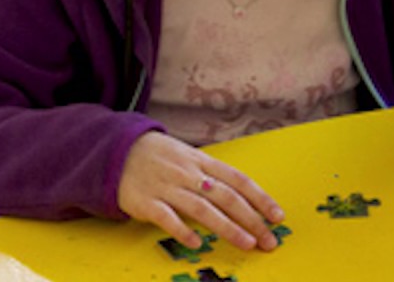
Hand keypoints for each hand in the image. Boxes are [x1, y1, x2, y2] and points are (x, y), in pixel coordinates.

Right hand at [117, 131, 284, 251]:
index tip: (277, 216)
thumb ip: (212, 175)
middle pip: (226, 197)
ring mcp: (167, 187)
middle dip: (251, 219)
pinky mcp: (146, 201)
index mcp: (201, 161)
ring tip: (246, 243)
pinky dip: (183, 230)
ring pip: (202, 208)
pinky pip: (167, 218)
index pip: (238, 180)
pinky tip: (197, 243)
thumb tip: (242, 197)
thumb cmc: (159, 157)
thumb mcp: (188, 157)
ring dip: (227, 227)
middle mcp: (188, 173)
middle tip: (268, 239)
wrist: (117, 151)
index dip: (260, 198)